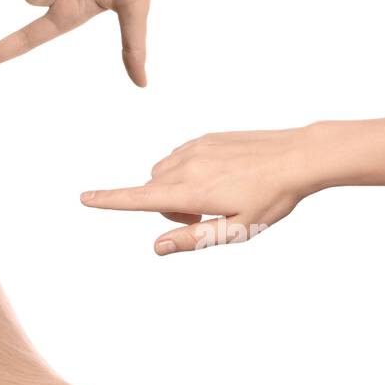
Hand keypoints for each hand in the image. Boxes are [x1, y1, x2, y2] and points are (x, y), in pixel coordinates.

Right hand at [81, 126, 321, 254]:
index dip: (109, 200)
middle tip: (205, 217)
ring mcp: (195, 148)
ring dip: (176, 188)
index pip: (139, 199)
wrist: (300, 156)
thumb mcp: (236, 230)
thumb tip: (155, 246)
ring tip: (217, 194)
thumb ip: (192, 240)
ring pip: (164, 173)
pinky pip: (180, 158)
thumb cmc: (271, 198)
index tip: (84, 197)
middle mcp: (186, 166)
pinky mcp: (206, 138)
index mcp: (190, 192)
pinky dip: (188, 171)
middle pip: (152, 190)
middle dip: (166, 207)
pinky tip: (223, 175)